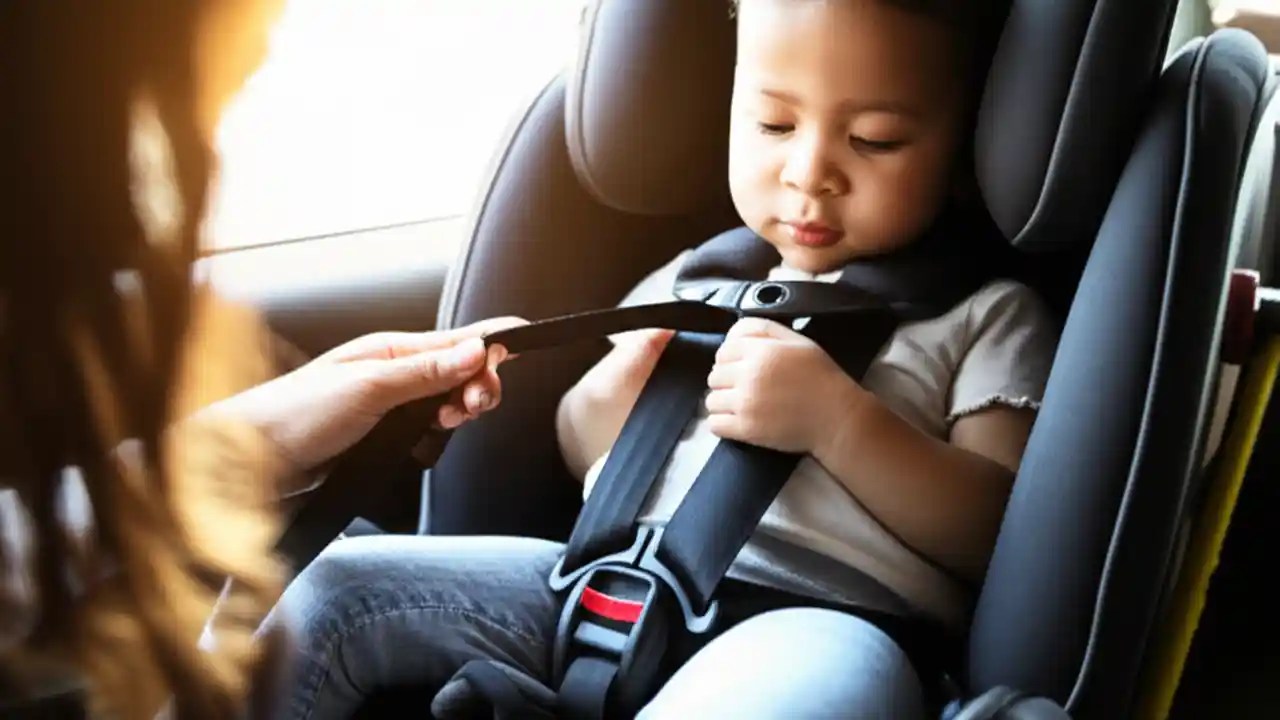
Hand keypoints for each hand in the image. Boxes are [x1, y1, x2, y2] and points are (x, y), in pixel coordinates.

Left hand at [203, 316, 525, 472]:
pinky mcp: (380, 438)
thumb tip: (477, 349)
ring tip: (446, 423)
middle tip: (469, 409)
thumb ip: (425, 371)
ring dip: (456, 414)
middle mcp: (394, 373)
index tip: (520, 351)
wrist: (246, 462)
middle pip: (460, 374)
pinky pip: (426, 435)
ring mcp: (388, 406)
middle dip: (476, 388)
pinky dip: (435, 440)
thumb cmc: (293, 415)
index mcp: (392, 349)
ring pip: (447, 405)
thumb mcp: (368, 388)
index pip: (458, 340)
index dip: (491, 348)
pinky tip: (425, 445)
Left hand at [705, 318, 863, 453]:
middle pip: (714, 376)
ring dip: (723, 403)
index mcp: (762, 351)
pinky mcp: (746, 429)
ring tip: (741, 406)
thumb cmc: (821, 377)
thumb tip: (733, 332)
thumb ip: (764, 330)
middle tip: (744, 389)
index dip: (730, 360)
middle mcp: (749, 375)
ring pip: (711, 401)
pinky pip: (714, 425)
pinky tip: (737, 421)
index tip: (741, 369)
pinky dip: (722, 424)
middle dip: (726, 382)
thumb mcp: (798, 341)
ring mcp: (745, 403)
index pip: (723, 351)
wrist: (837, 418)